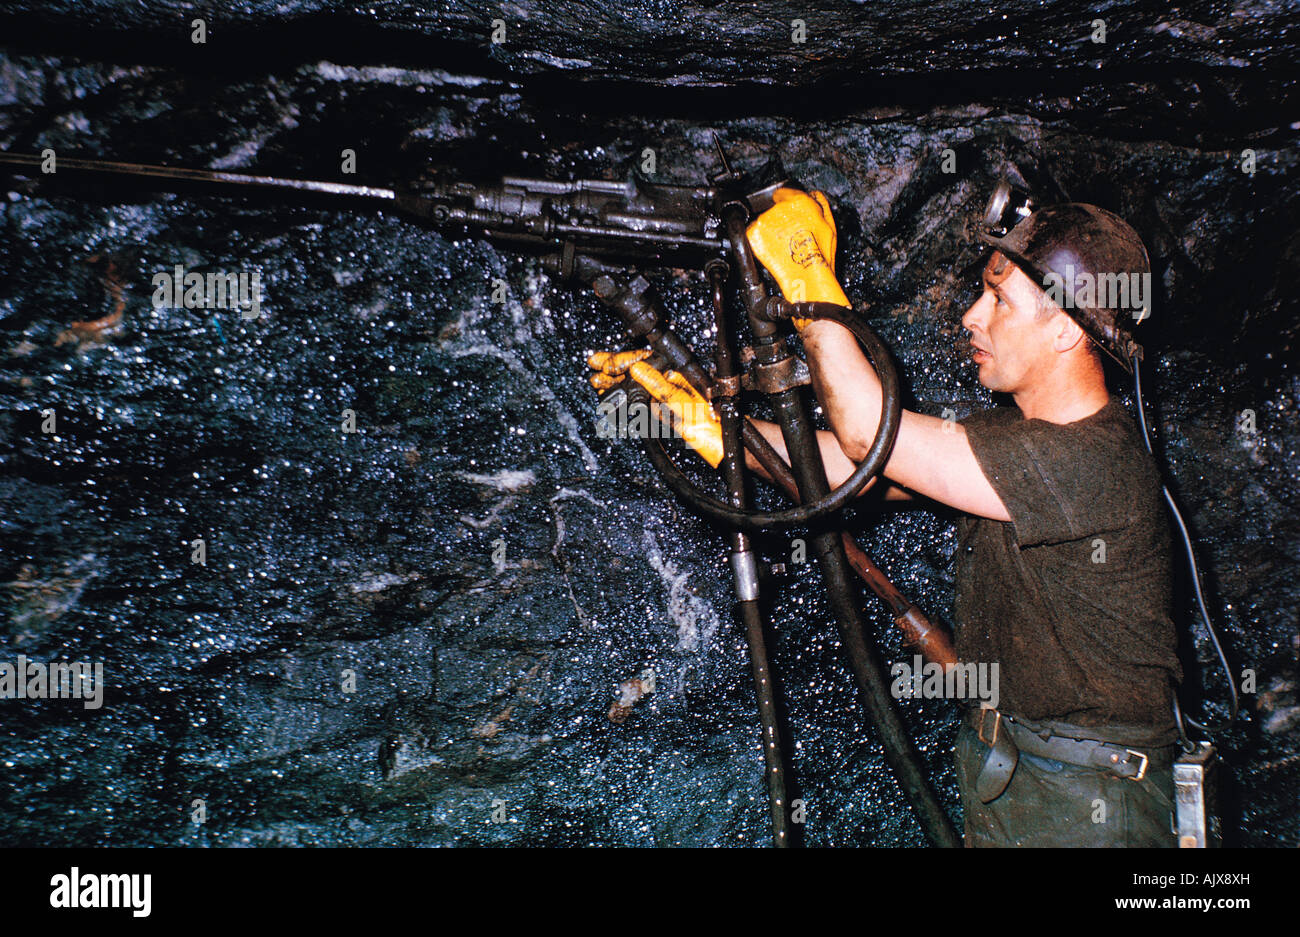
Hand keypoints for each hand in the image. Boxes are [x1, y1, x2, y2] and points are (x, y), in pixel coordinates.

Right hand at [588, 349, 722, 467]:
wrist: (728, 452)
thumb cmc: (718, 428)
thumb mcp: (687, 405)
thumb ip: (661, 387)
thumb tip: (638, 369)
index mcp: (680, 376)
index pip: (646, 361)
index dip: (624, 361)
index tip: (605, 364)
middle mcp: (673, 385)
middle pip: (639, 372)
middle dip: (615, 370)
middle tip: (594, 367)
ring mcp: (669, 401)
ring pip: (638, 388)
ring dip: (618, 386)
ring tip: (598, 383)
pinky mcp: (668, 417)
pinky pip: (643, 405)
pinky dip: (627, 402)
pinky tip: (615, 400)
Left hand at [745, 187, 849, 326]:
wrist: (806, 277)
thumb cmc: (820, 256)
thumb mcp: (830, 225)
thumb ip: (820, 204)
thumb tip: (813, 195)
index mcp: (799, 202)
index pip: (783, 193)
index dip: (785, 202)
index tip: (785, 211)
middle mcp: (779, 209)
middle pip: (774, 209)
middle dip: (779, 220)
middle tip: (789, 237)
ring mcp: (765, 222)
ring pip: (764, 223)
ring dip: (769, 232)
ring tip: (783, 247)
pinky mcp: (754, 236)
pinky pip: (754, 235)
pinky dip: (760, 242)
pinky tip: (773, 251)